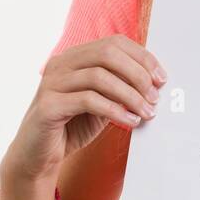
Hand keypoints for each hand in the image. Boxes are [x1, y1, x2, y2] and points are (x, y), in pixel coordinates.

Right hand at [4, 34, 167, 183]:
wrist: (38, 156)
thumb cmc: (72, 127)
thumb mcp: (102, 102)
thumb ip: (120, 87)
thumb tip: (154, 83)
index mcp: (74, 57)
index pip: (114, 43)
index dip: (142, 57)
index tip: (161, 78)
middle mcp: (61, 63)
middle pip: (107, 53)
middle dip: (137, 74)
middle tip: (155, 96)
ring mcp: (51, 83)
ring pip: (99, 76)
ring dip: (130, 95)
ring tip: (146, 112)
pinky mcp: (48, 105)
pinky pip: (88, 100)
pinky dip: (115, 110)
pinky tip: (129, 120)